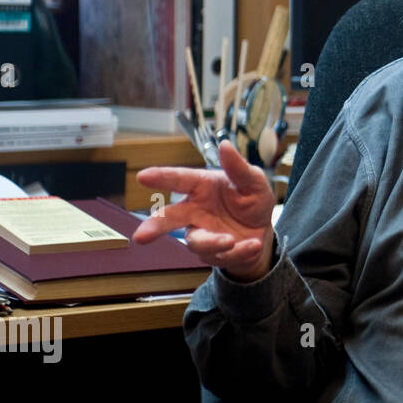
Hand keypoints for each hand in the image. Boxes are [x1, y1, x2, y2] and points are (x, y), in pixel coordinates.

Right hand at [132, 138, 277, 281]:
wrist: (262, 231)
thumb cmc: (251, 201)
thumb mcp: (254, 182)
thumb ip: (239, 168)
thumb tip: (225, 145)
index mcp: (203, 187)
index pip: (179, 180)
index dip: (161, 177)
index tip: (142, 176)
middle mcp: (195, 210)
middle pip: (169, 218)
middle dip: (154, 226)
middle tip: (141, 236)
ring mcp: (201, 233)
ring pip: (197, 242)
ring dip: (213, 243)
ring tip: (231, 240)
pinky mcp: (212, 253)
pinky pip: (221, 256)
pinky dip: (239, 252)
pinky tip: (252, 246)